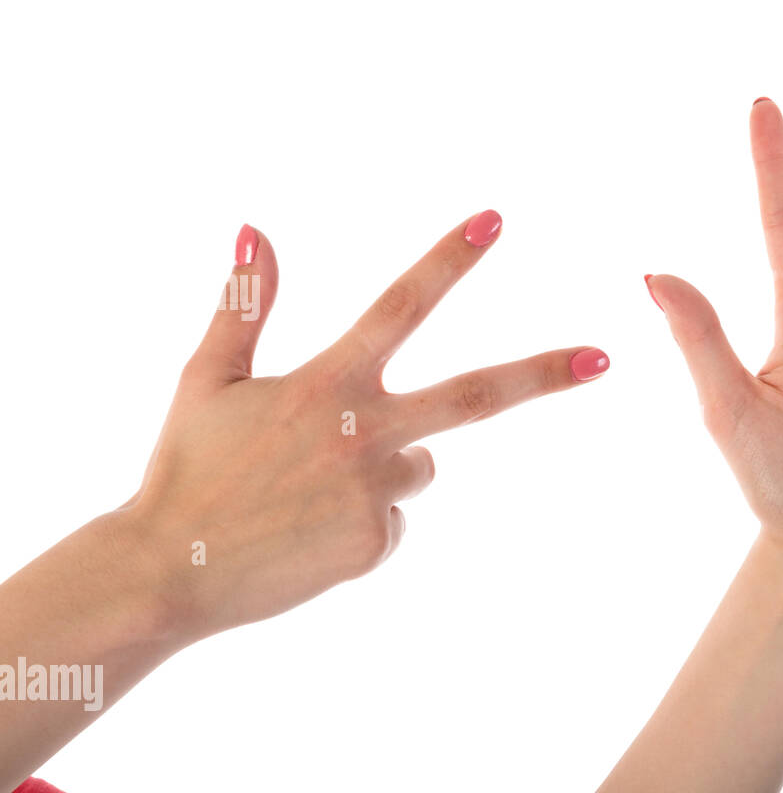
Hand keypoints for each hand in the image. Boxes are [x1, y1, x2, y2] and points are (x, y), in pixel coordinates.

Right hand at [124, 213, 608, 640]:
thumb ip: (244, 304)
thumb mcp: (206, 379)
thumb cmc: (184, 469)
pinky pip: (393, 520)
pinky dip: (364, 519)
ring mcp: (374, 494)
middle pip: (474, 397)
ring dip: (384, 466)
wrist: (168, 572)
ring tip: (308, 491)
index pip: (399, 306)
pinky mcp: (376, 545)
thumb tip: (256, 226)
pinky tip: (310, 532)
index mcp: (324, 383)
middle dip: (544, 374)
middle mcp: (362, 434)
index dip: (448, 259)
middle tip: (604, 357)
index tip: (495, 220)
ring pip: (419, 463)